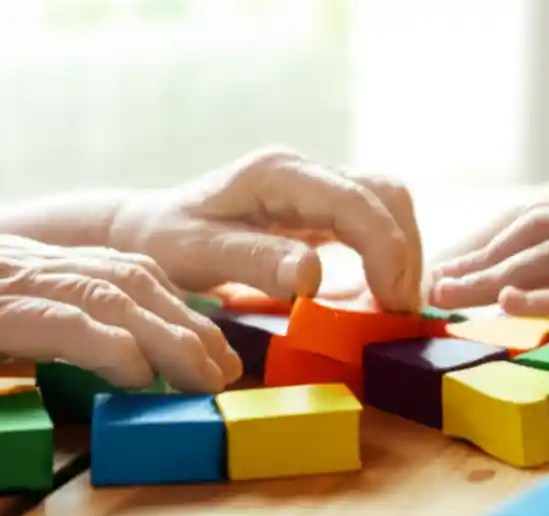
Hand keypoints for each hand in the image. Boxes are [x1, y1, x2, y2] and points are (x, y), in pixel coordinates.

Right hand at [0, 235, 240, 419]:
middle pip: (126, 281)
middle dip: (185, 326)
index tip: (211, 352)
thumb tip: (83, 374)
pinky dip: (99, 344)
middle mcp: (12, 261)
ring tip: (199, 378)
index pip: (118, 273)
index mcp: (18, 266)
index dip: (174, 309)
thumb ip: (23, 343)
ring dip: (162, 338)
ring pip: (100, 296)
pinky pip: (47, 321)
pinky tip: (133, 371)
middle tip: (224, 374)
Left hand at [107, 148, 422, 310]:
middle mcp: (302, 171)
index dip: (386, 249)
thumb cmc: (166, 242)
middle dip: (403, 250)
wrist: (145, 229)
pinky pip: (367, 222)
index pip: (356, 200)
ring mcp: (311, 186)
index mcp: (277, 174)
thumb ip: (255, 262)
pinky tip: (380, 294)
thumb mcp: (200, 256)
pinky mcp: (315, 208)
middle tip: (403, 310)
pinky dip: (384, 254)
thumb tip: (312, 278)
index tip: (394, 302)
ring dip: (400, 252)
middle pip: (384, 193)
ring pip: (384, 204)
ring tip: (397, 306)